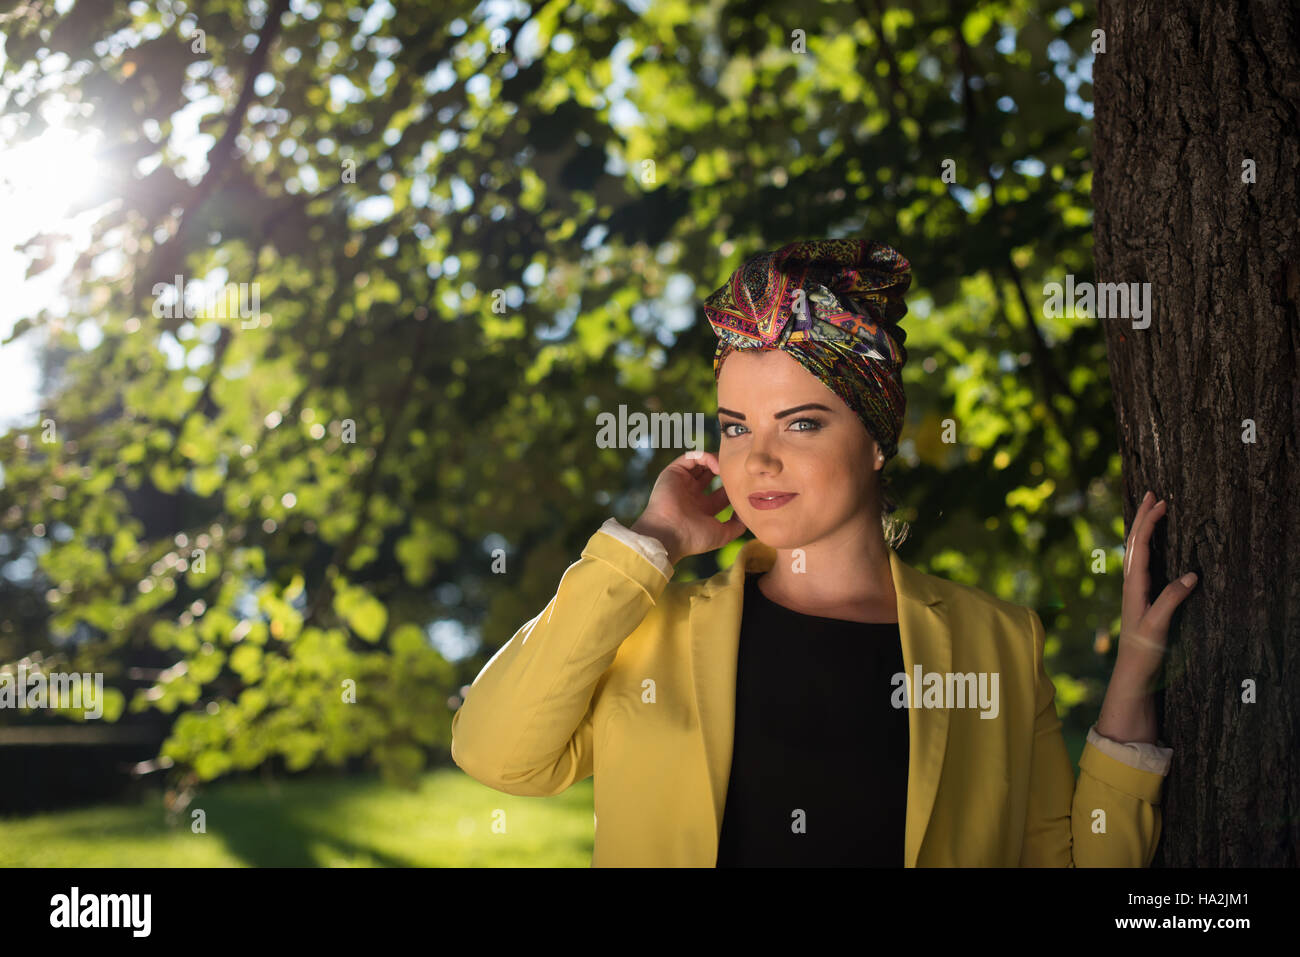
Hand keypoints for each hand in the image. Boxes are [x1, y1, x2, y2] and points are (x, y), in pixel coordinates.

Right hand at [630, 450, 746, 564]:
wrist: (669, 534)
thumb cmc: (694, 538)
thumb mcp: (722, 535)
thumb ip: (737, 525)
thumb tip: (747, 512)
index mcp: (702, 509)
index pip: (721, 492)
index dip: (733, 487)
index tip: (745, 485)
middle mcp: (692, 494)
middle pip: (711, 475)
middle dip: (724, 470)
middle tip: (737, 470)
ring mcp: (682, 483)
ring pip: (701, 463)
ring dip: (716, 461)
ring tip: (727, 466)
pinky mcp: (673, 472)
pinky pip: (691, 457)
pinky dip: (705, 457)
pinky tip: (716, 466)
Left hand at [1117, 489, 1198, 686]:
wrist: (1132, 673)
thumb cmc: (1143, 651)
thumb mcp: (1158, 625)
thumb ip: (1172, 599)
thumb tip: (1193, 574)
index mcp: (1134, 586)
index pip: (1140, 547)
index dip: (1149, 523)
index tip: (1161, 503)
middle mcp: (1131, 584)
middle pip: (1133, 542)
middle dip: (1142, 517)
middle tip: (1151, 493)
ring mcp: (1134, 590)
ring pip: (1135, 551)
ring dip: (1142, 528)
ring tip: (1150, 509)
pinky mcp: (1140, 598)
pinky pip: (1141, 563)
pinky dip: (1146, 545)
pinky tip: (1150, 545)